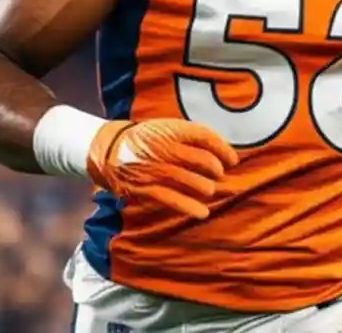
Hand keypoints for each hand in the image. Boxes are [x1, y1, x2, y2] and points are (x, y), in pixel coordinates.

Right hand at [86, 119, 238, 218]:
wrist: (108, 149)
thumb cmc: (145, 140)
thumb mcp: (165, 128)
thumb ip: (189, 135)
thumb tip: (221, 150)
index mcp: (171, 130)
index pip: (206, 137)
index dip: (223, 150)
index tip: (233, 160)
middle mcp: (165, 148)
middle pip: (202, 160)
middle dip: (216, 170)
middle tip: (219, 175)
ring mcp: (156, 169)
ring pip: (191, 181)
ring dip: (206, 188)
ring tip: (209, 190)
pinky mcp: (147, 188)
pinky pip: (173, 199)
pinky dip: (191, 207)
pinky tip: (203, 212)